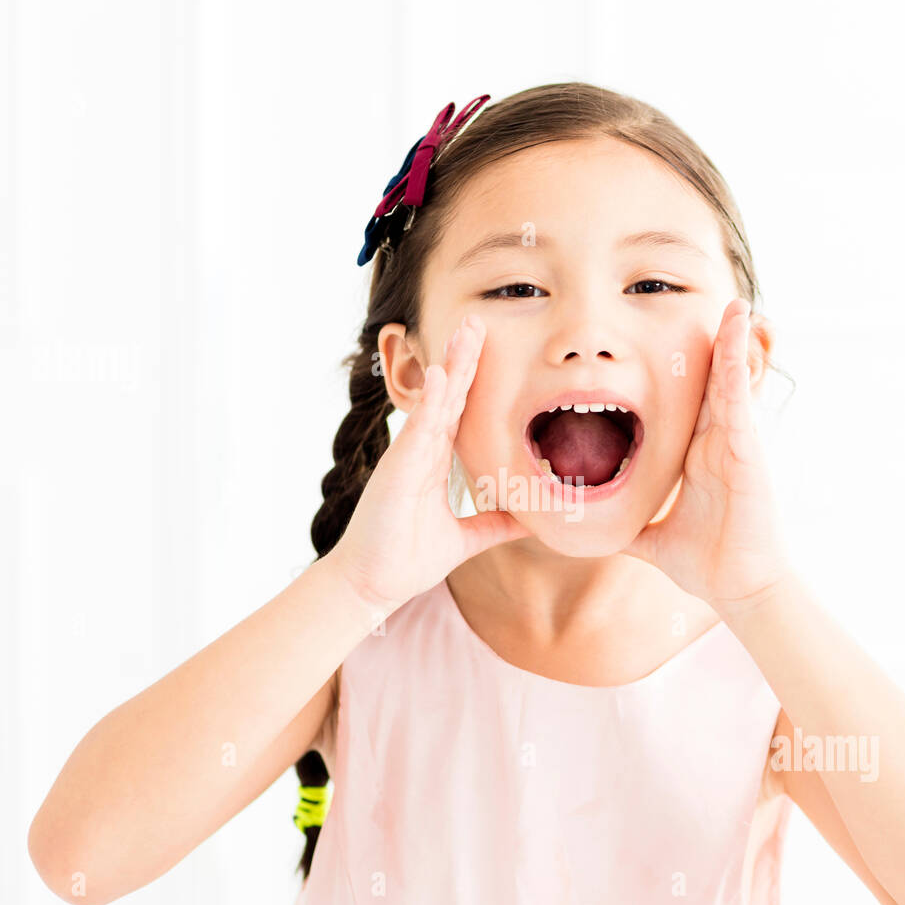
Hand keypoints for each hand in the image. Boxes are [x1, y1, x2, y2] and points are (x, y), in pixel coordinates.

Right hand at [325, 314, 528, 613]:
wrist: (372, 584)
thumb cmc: (406, 560)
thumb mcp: (466, 540)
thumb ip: (496, 526)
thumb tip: (532, 521)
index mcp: (435, 463)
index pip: (460, 412)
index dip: (473, 380)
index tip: (489, 348)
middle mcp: (421, 452)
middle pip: (448, 395)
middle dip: (464, 358)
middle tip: (479, 320)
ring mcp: (408, 456)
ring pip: (435, 402)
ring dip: (452, 366)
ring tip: (466, 330)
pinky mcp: (397, 468)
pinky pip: (418, 429)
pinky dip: (431, 402)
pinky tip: (442, 375)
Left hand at [624, 298, 791, 609]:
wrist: (736, 587)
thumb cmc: (704, 562)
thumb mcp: (649, 538)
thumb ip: (622, 528)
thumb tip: (588, 531)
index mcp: (697, 455)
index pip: (686, 404)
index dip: (679, 372)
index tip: (665, 342)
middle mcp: (717, 442)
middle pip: (711, 382)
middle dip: (709, 344)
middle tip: (700, 305)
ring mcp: (734, 441)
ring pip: (729, 378)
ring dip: (729, 338)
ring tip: (731, 303)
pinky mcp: (746, 446)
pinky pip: (739, 393)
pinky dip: (735, 358)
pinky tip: (734, 327)